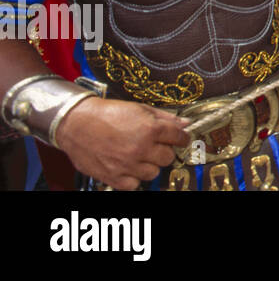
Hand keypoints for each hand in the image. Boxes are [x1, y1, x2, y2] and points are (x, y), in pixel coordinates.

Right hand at [56, 97, 189, 190]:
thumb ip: (164, 117)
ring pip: (153, 173)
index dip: (181, 137)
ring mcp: (127, 165)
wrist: (76, 123)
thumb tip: (185, 123)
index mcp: (150, 129)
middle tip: (155, 146)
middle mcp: (141, 149)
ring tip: (139, 156)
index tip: (180, 138)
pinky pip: (134, 185)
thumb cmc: (108, 113)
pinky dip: (133, 178)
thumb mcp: (139, 108)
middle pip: (168, 157)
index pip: (179, 137)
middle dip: (164, 151)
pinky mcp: (113, 177)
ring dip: (149, 165)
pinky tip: (128, 168)